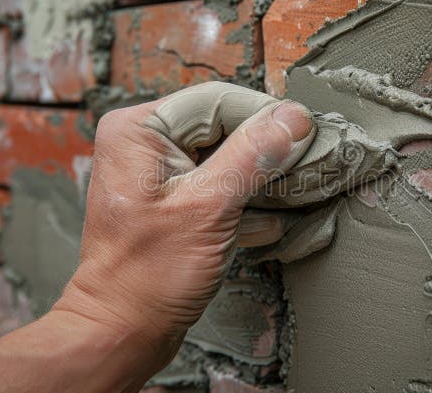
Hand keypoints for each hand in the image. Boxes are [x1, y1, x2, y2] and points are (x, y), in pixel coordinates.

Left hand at [53, 82, 314, 370]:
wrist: (122, 331)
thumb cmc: (149, 276)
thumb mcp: (208, 209)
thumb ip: (252, 156)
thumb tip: (294, 118)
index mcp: (139, 129)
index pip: (220, 101)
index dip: (268, 118)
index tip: (309, 138)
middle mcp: (145, 141)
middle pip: (225, 126)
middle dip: (266, 153)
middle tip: (305, 171)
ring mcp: (158, 171)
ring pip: (227, 156)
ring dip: (261, 180)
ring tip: (288, 199)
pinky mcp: (173, 198)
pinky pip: (218, 183)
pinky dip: (244, 201)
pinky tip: (262, 225)